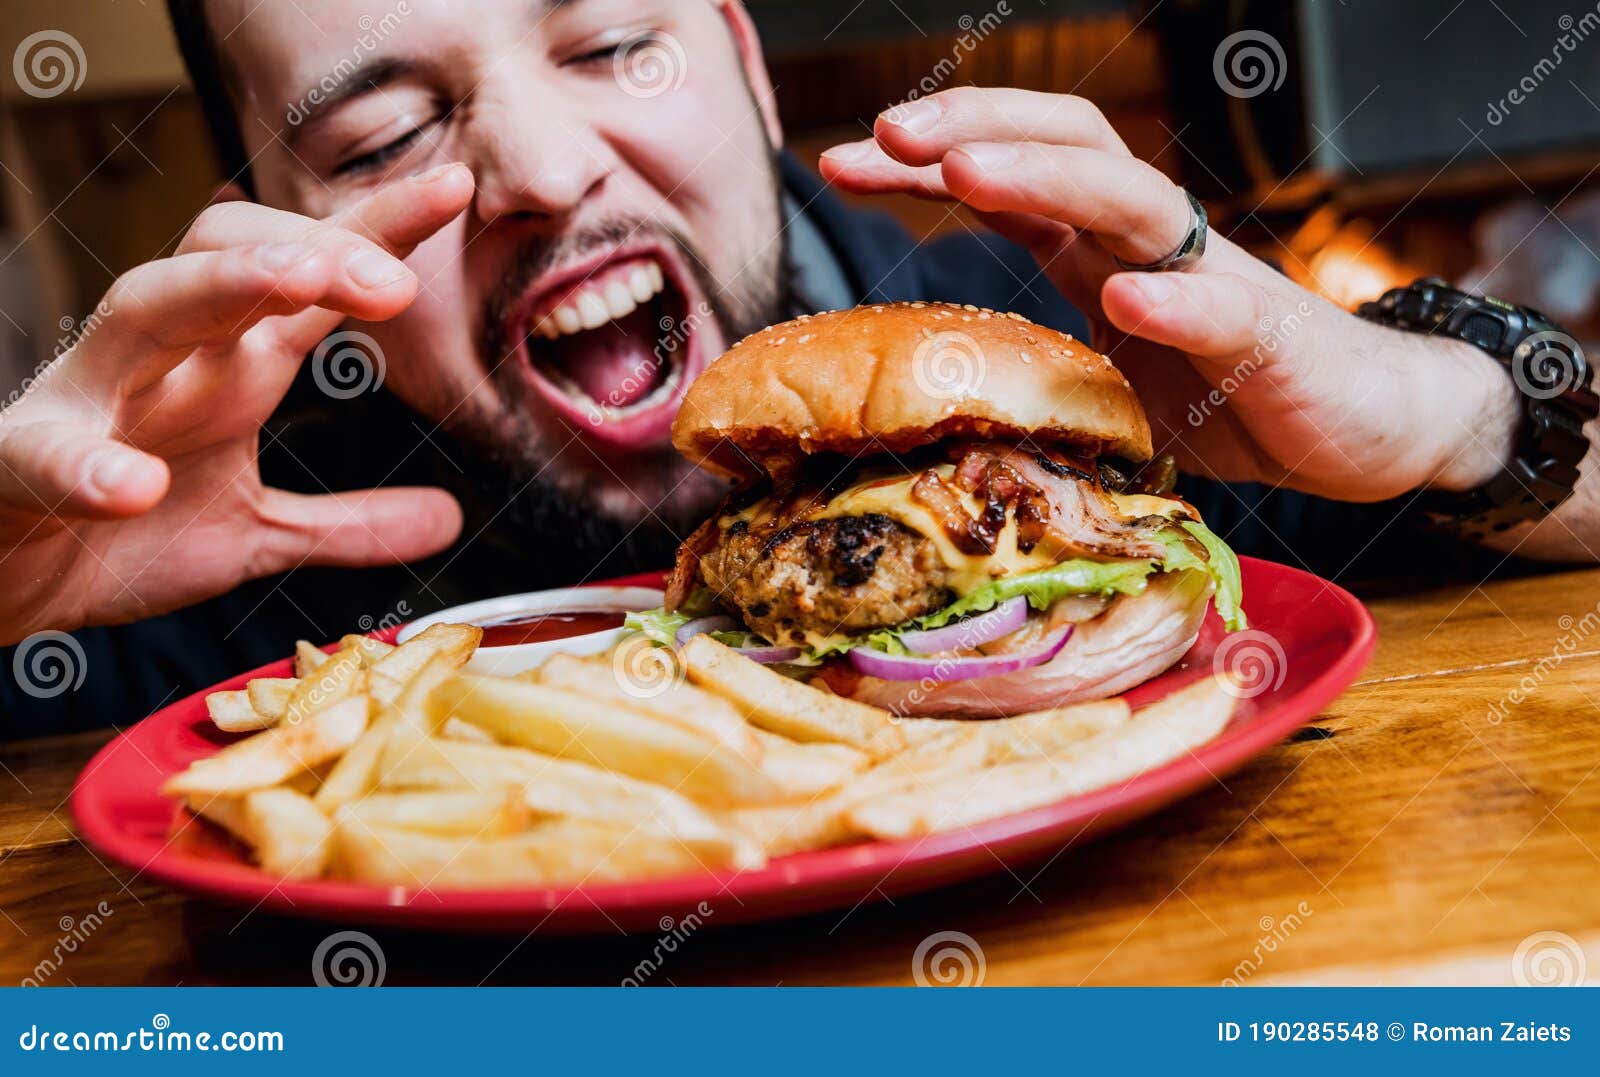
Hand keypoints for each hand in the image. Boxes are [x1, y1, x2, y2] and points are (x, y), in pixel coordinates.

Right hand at [0, 164, 475, 644]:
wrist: (4, 581)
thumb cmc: (120, 535)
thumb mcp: (255, 534)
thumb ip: (350, 524)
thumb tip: (450, 516)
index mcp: (226, 368)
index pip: (306, 278)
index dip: (375, 231)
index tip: (453, 187)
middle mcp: (165, 363)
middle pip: (231, 262)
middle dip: (312, 251)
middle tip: (392, 276)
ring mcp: (91, 402)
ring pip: (145, 308)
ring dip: (222, 288)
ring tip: (298, 284)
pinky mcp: (22, 463)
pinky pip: (47, 449)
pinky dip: (89, 464)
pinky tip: (135, 482)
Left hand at [820, 88, 1517, 502]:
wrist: (1365, 427)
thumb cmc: (1228, 394)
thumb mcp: (1107, 374)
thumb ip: (1037, 359)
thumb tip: (923, 385)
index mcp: (1104, 249)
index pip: (1013, 174)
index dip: (927, 163)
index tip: (843, 160)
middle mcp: (1153, 244)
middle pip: (1067, 148)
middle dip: (973, 130)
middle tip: (886, 132)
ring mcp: (1214, 281)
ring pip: (1130, 201)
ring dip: (1046, 179)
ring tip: (967, 175)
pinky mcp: (1273, 338)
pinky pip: (1223, 308)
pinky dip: (1176, 299)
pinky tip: (1128, 297)